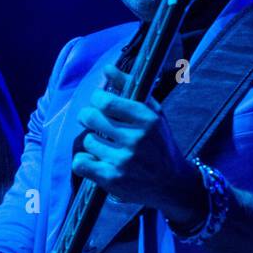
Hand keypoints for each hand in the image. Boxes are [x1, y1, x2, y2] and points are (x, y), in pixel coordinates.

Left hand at [73, 64, 205, 228]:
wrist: (172, 183)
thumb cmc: (160, 143)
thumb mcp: (153, 113)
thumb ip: (130, 88)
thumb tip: (106, 68)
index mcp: (147, 119)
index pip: (106, 100)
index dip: (97, 99)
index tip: (100, 103)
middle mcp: (136, 140)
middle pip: (90, 118)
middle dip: (88, 117)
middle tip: (93, 121)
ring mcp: (124, 161)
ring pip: (87, 140)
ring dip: (92, 142)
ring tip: (104, 145)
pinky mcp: (112, 179)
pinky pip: (80, 162)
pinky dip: (83, 160)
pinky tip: (95, 160)